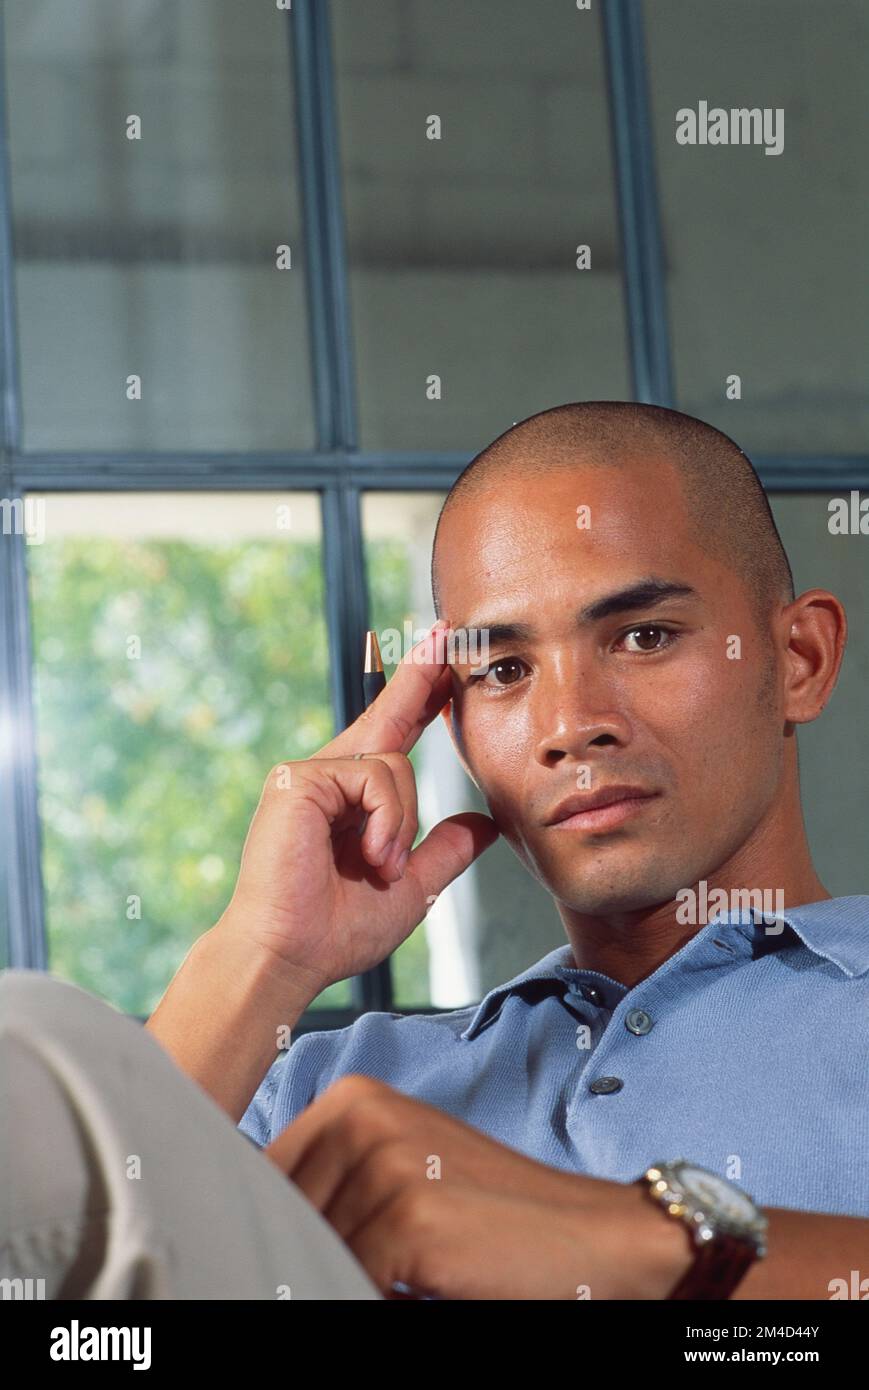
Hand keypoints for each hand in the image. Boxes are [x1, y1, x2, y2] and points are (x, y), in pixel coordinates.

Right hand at [217, 620, 498, 995]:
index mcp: (351, 799)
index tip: (445, 657)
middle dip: (420, 675)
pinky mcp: (299, 781)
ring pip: (395, 764)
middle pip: (387, 717)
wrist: (290, 957)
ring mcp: (309, 775)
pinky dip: (387, 820)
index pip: (395, 737)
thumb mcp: (411, 887)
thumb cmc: (336, 930)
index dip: (422, 697)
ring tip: (382, 866)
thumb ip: (444, 852)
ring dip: (402, 824)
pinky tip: (372, 855)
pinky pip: (375, 777)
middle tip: (450, 629)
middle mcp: (328, 777)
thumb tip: (484, 825)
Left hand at [264, 1075, 691, 1299]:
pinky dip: (376, 1294)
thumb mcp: (402, 1175)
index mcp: (355, 1099)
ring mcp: (385, 1164)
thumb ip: (332, 1183)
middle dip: (309, 1250)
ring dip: (346, 1273)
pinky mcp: (410, 1219)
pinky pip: (349, 1279)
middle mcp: (363, 1117)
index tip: (289, 1244)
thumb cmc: (494, 1216)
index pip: (264, 1173)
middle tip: (383, 1256)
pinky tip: (424, 1284)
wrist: (594, 1237)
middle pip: (284, 1213)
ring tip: (407, 1269)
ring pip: (312, 1250)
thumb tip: (255, 1220)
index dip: (276, 1220)